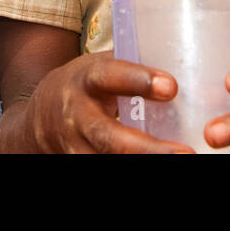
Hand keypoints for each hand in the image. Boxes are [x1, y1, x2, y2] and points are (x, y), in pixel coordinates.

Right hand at [22, 52, 193, 153]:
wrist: (38, 116)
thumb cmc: (85, 86)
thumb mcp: (101, 68)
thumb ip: (134, 67)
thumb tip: (191, 61)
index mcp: (85, 80)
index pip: (109, 77)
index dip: (137, 81)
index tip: (171, 87)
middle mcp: (76, 116)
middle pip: (108, 136)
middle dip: (147, 148)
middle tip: (185, 152)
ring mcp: (74, 146)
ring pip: (106, 160)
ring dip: (142, 163)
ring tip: (180, 161)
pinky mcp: (76, 163)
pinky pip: (103, 169)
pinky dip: (135, 169)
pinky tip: (161, 167)